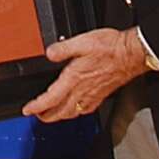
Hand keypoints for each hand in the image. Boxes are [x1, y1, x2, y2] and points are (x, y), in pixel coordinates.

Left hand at [22, 28, 148, 121]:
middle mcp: (83, 90)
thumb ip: (63, 48)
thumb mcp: (82, 41)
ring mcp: (93, 95)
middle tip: (36, 115)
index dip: (37, 106)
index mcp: (75, 78)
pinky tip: (74, 109)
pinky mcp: (102, 95)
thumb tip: (49, 53)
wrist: (131, 54)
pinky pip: (84, 110)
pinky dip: (74, 113)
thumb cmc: (110, 48)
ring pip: (72, 113)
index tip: (27, 110)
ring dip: (59, 116)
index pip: (51, 98)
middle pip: (60, 111)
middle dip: (46, 116)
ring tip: (51, 115)